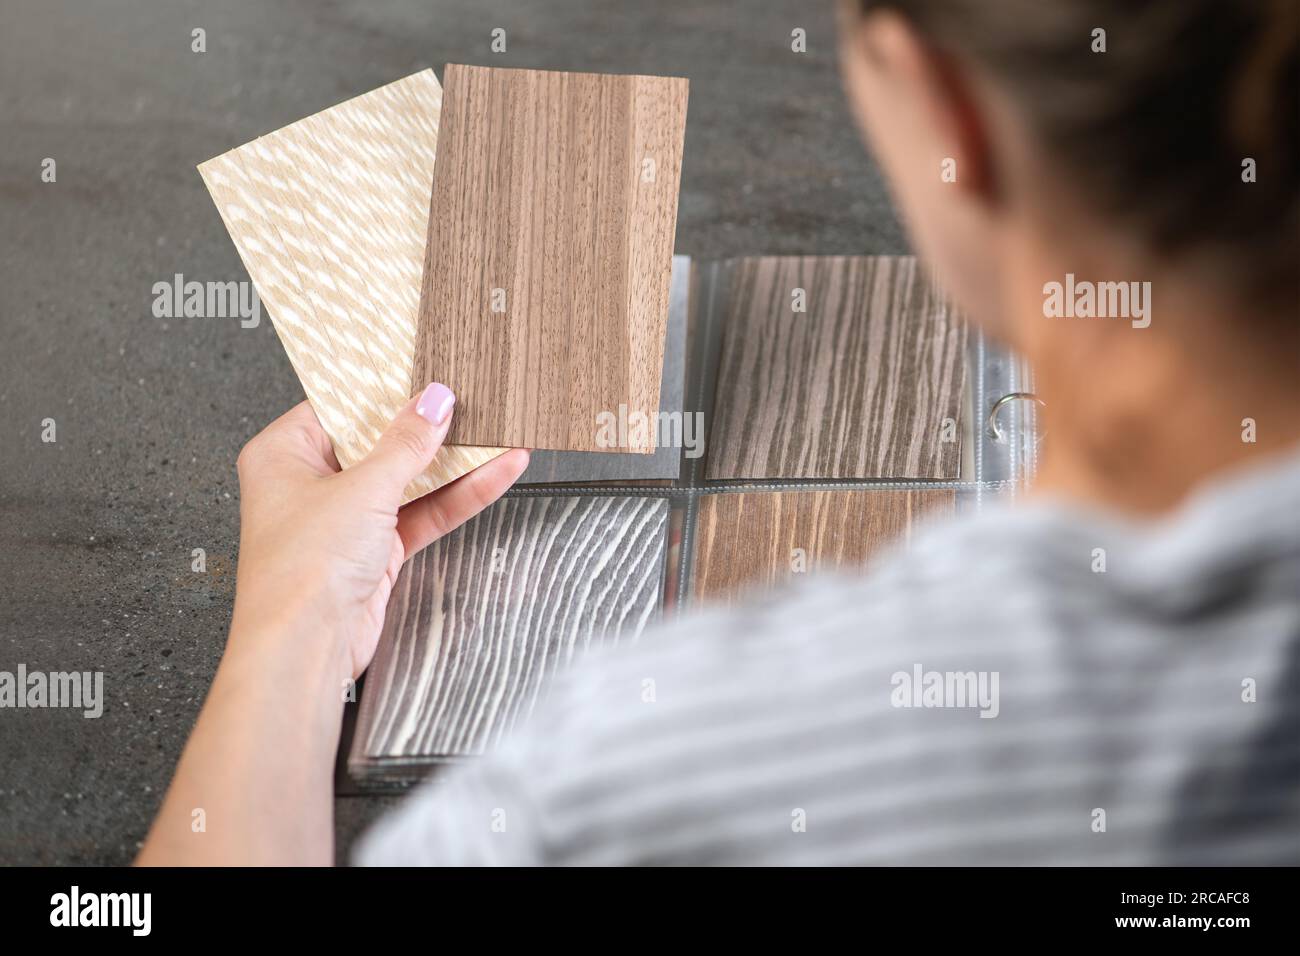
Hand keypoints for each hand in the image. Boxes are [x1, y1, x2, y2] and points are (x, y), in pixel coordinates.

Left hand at [230, 383, 529, 682]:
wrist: (305, 648)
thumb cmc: (299, 573)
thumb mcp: (362, 489)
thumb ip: (405, 443)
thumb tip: (433, 402)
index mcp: (284, 454)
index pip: (340, 406)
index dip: (385, 389)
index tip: (426, 372)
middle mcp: (311, 484)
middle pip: (380, 442)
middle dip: (428, 427)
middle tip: (471, 399)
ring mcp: (346, 519)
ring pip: (409, 480)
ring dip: (454, 463)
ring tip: (498, 434)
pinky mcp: (376, 551)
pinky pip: (423, 513)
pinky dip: (458, 497)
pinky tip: (494, 475)